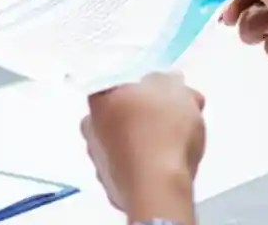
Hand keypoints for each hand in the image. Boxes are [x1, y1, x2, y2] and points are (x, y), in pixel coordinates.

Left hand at [82, 73, 202, 222]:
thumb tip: (167, 81)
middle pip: (122, 113)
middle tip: (176, 120)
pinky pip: (129, 168)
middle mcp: (91, 127)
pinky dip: (144, 166)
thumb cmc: (162, 133)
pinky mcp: (110, 185)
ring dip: (145, 142)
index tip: (169, 95)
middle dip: (147, 115)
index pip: (120, 84)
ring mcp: (98, 158)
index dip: (149, 89)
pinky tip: (164, 167)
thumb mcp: (176, 91)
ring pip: (124, 142)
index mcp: (100, 97)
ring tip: (175, 147)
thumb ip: (169, 81)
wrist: (158, 187)